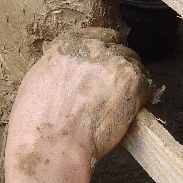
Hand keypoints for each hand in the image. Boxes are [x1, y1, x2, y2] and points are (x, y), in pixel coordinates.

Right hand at [8, 28, 150, 164]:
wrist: (51, 145)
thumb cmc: (36, 124)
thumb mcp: (38, 80)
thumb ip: (61, 67)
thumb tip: (73, 72)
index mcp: (67, 43)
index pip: (98, 37)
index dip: (104, 55)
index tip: (105, 68)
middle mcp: (92, 47)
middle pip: (119, 49)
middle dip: (118, 69)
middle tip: (112, 92)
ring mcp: (115, 62)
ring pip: (134, 66)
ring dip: (130, 84)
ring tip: (119, 106)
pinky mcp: (132, 81)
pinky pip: (146, 85)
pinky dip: (141, 99)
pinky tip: (127, 114)